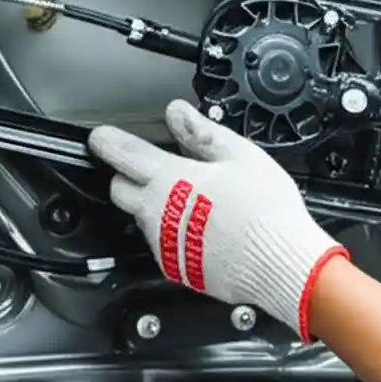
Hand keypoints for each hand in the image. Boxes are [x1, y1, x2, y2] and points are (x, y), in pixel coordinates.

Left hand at [87, 100, 347, 339]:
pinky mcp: (176, 267)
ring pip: (142, 217)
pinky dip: (171, 231)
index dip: (107, 141)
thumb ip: (201, 133)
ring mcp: (164, 243)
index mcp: (169, 179)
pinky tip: (203, 226)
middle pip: (121, 189)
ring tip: (194, 199)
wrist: (280, 264)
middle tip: (158, 168)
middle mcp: (157, 213)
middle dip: (129, 175)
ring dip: (155, 204)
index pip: (123, 154)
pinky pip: (161, 243)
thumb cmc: (266, 210)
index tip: (100, 137)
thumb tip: (178, 114)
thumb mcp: (240, 156)